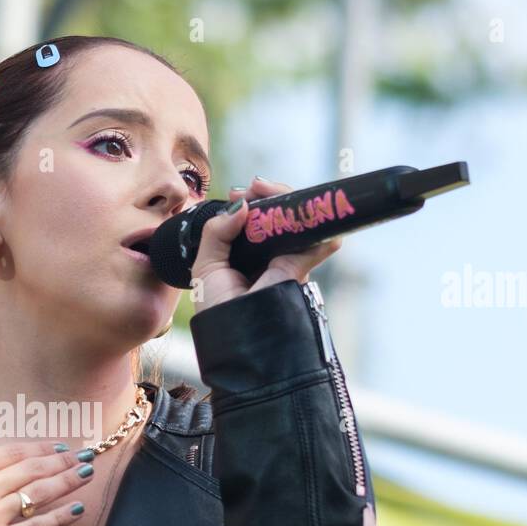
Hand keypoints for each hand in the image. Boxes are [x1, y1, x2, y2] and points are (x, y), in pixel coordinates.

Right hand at [0, 417, 95, 525]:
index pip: (7, 453)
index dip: (35, 448)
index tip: (54, 446)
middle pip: (30, 469)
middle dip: (60, 461)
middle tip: (83, 455)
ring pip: (39, 493)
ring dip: (66, 481)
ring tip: (87, 473)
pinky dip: (59, 517)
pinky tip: (76, 509)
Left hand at [190, 176, 341, 313]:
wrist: (233, 339)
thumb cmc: (217, 309)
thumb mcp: (205, 266)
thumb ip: (216, 232)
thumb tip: (240, 203)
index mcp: (245, 254)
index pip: (255, 218)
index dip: (252, 200)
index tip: (239, 191)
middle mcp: (268, 255)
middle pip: (280, 215)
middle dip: (271, 194)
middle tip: (255, 186)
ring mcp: (286, 262)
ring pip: (298, 222)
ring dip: (291, 201)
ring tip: (271, 192)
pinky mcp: (298, 271)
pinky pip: (318, 245)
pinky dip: (321, 226)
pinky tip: (311, 209)